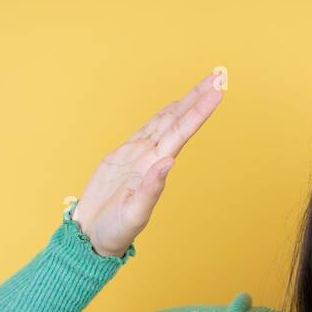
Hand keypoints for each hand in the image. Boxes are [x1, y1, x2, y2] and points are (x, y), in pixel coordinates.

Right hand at [70, 71, 224, 256]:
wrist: (92, 236)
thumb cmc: (115, 231)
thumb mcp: (133, 214)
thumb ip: (150, 191)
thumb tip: (167, 163)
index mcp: (156, 168)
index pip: (182, 133)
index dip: (199, 112)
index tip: (218, 92)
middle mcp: (152, 158)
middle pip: (178, 120)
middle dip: (198, 98)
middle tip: (219, 76)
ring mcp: (138, 156)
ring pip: (165, 122)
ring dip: (184, 103)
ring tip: (203, 84)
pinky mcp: (123, 156)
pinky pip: (146, 130)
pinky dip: (161, 115)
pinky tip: (172, 107)